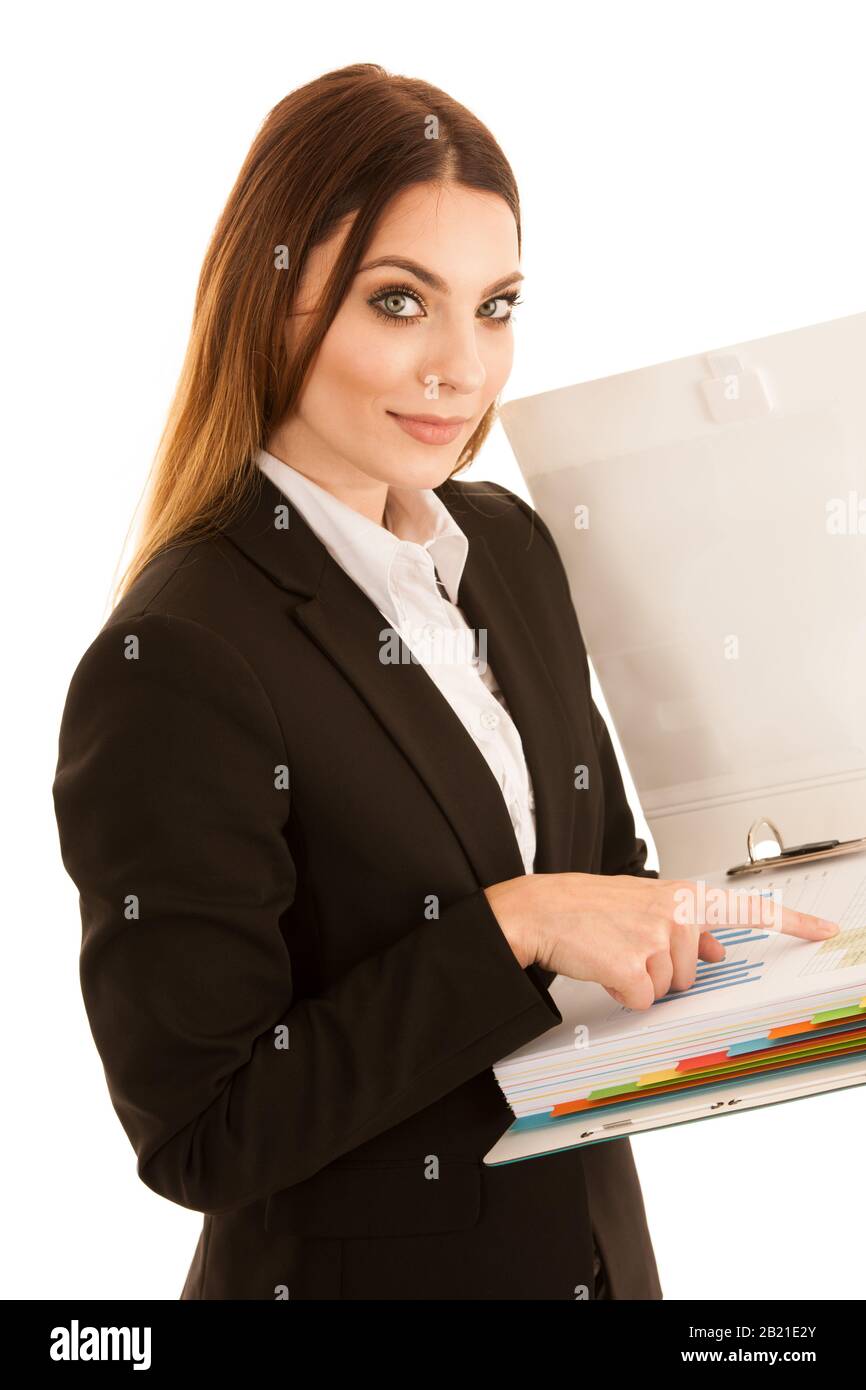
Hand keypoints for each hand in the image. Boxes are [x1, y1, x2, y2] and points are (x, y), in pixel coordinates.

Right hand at [485, 872, 839, 1010]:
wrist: (540, 910)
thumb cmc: (587, 907)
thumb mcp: (644, 905)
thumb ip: (687, 926)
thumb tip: (718, 951)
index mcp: (685, 895)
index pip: (750, 908)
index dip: (793, 922)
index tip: (826, 931)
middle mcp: (679, 912)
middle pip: (694, 975)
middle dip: (661, 972)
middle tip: (626, 947)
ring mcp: (659, 938)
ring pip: (669, 991)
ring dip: (640, 982)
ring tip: (612, 952)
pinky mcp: (634, 965)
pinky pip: (643, 1001)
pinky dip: (621, 993)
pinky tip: (603, 967)